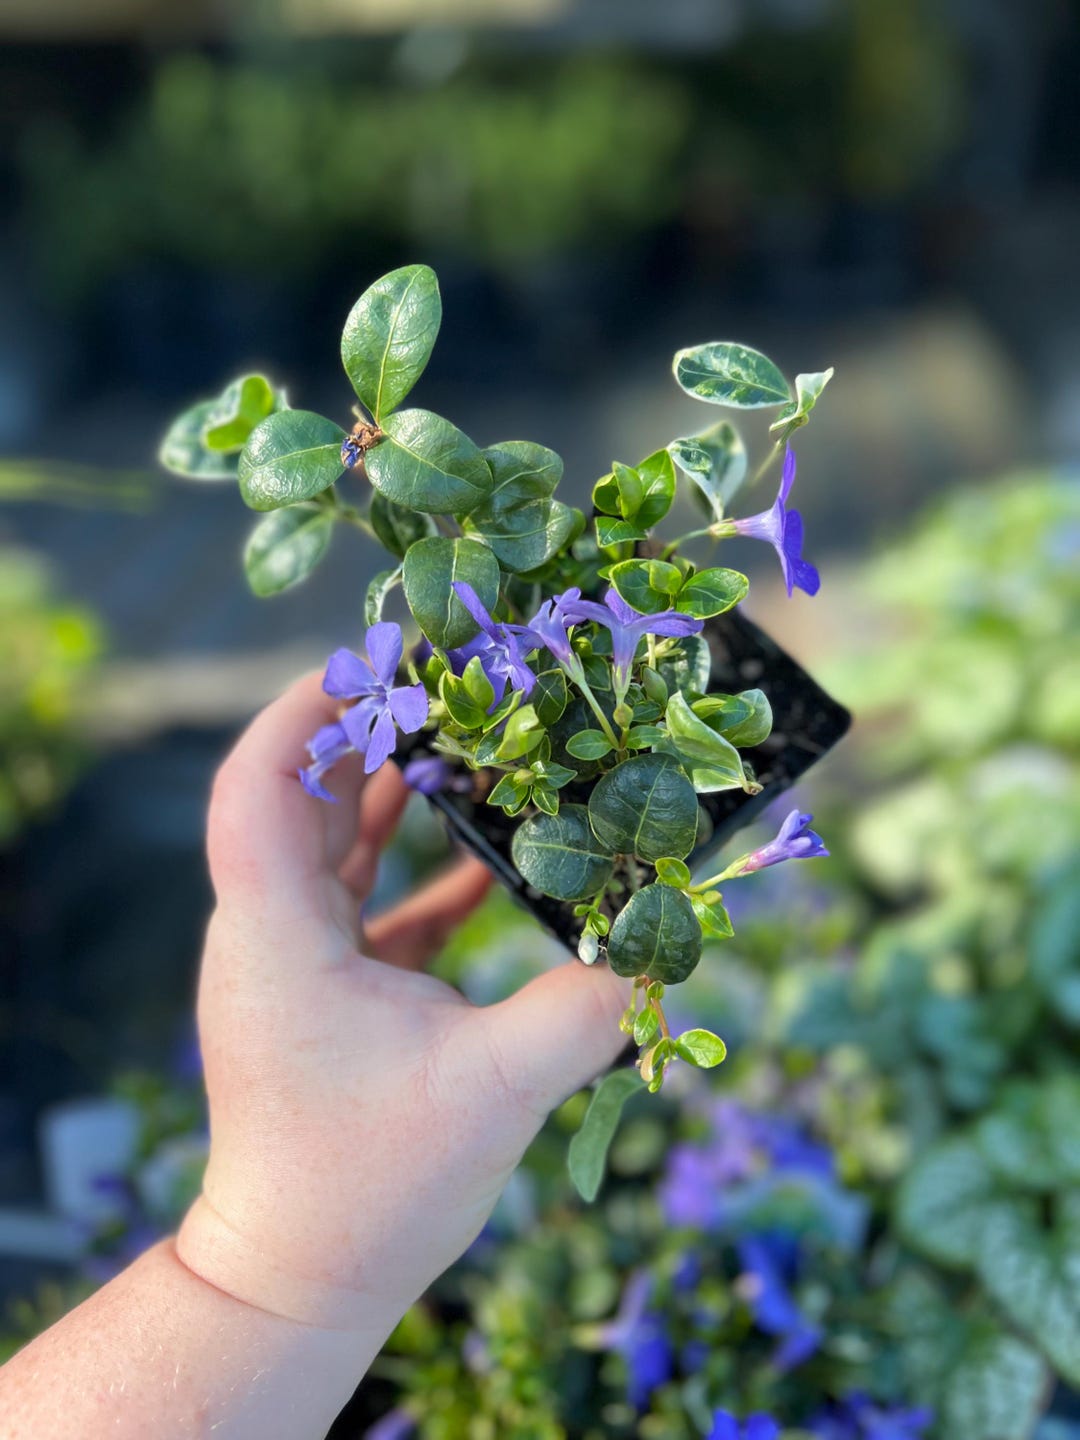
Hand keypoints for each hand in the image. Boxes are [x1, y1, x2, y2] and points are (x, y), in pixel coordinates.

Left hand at [177, 673, 631, 1334]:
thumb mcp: (492, 1095)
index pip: (256, 787)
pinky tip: (488, 863)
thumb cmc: (370, 1187)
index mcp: (279, 936)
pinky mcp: (324, 989)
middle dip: (365, 731)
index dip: (302, 712)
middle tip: (445, 682)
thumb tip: (648, 952)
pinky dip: (417, 869)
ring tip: (468, 741)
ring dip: (388, 791)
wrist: (299, 1275)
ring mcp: (293, 960)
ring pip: (328, 844)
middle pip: (297, 796)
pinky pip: (364, 901)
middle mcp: (269, 933)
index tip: (371, 663)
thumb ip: (578, 1015)